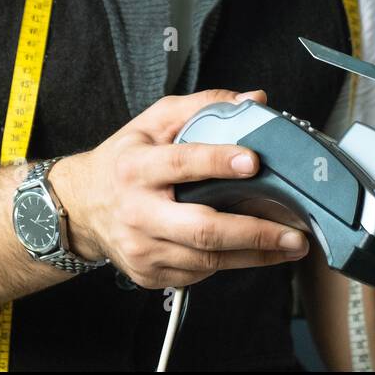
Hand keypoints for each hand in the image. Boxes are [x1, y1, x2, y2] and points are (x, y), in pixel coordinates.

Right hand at [53, 89, 309, 288]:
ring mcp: (141, 248)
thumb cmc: (124, 160)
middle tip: (293, 232)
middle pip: (202, 228)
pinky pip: (198, 272)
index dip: (218, 162)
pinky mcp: (148, 273)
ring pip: (207, 258)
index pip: (181, 163)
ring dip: (254, 255)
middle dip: (255, 232)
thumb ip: (203, 106)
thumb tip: (253, 100)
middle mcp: (137, 212)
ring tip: (289, 245)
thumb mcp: (154, 122)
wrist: (81, 206)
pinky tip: (252, 252)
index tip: (254, 161)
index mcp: (136, 167)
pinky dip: (229, 262)